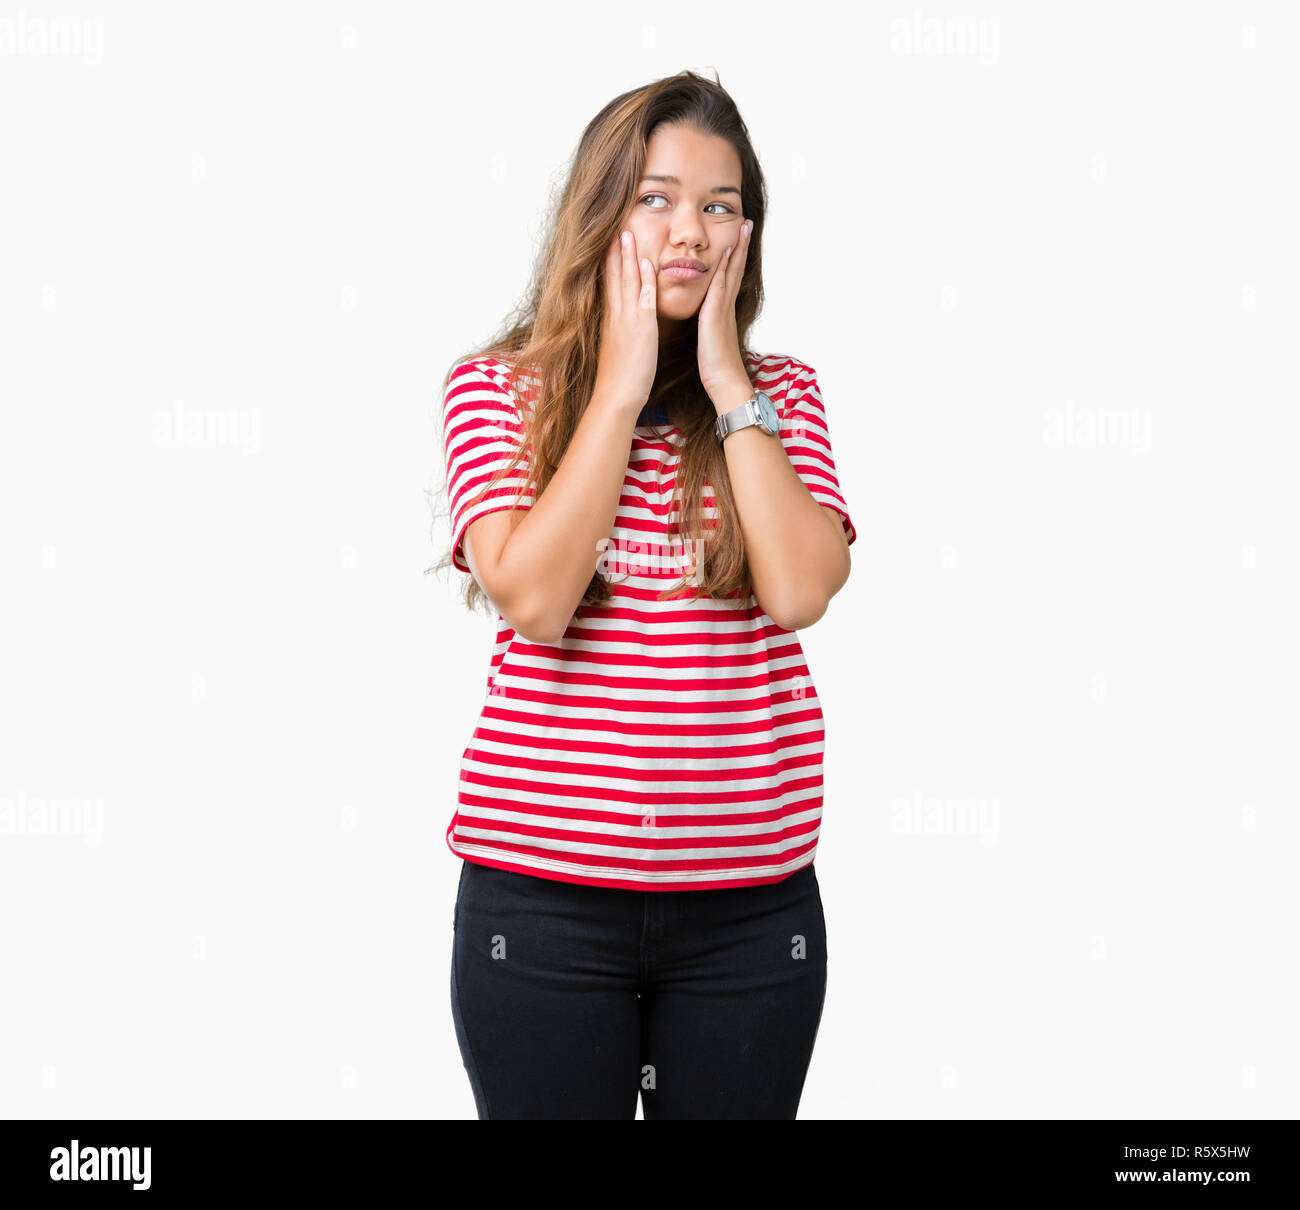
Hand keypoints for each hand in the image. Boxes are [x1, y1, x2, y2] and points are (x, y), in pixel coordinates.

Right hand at [592, 229, 659, 412]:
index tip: (608, 242)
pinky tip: (647, 262)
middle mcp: (616, 315)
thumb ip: (620, 333)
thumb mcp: (618, 349)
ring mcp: (627, 320)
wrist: (616, 396)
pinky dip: (645, 279)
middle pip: (613, 276)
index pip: (609, 284)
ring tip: (626, 232)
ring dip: (626, 256)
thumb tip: (622, 329)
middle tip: (613, 226)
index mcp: (611, 319)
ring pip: (626, 281)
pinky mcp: (640, 328)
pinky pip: (643, 298)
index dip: (608, 262)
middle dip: (613, 250)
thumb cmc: (619, 379)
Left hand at [697, 218, 753, 402]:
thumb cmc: (716, 369)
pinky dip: (724, 269)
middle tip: (746, 223)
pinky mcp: (716, 317)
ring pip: (731, 273)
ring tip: (742, 228)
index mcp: (721, 312)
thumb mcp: (711, 341)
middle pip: (734, 269)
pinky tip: (725, 253)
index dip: (733, 258)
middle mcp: (725, 307)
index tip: (737, 237)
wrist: (725, 385)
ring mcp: (723, 310)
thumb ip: (710, 327)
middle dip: (741, 246)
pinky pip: (720, 287)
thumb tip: (707, 322)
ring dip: (737, 249)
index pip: (728, 278)